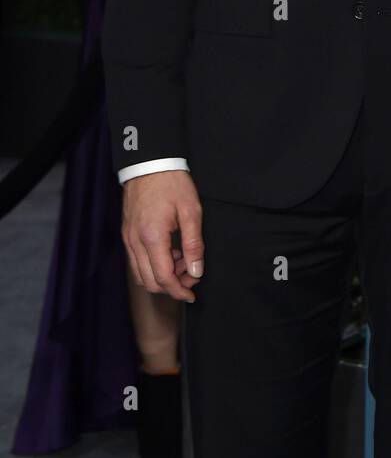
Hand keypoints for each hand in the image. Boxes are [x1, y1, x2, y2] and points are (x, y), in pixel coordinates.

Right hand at [122, 171, 203, 303]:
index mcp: (152, 237)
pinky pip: (137, 261)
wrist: (149, 163)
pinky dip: (153, 265)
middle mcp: (135, 242)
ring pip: (141, 274)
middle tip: (192, 274)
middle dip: (172, 285)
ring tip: (183, 260)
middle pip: (150, 282)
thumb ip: (194, 244)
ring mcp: (128, 239)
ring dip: (162, 276)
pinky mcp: (127, 234)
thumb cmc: (171, 183)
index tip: (192, 294)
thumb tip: (196, 271)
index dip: (179, 291)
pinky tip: (170, 252)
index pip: (163, 278)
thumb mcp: (191, 211)